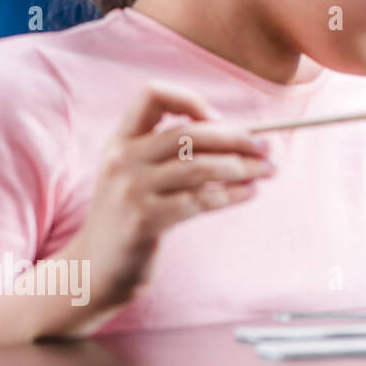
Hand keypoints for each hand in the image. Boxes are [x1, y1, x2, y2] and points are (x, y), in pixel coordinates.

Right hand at [50, 82, 275, 334]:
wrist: (96, 270)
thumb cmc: (133, 216)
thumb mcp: (139, 175)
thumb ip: (174, 153)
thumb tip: (244, 136)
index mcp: (120, 140)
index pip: (153, 95)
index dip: (191, 100)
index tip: (219, 120)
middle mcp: (122, 159)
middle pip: (189, 133)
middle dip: (237, 138)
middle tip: (268, 148)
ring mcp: (131, 190)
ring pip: (200, 168)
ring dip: (243, 168)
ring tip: (267, 171)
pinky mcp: (144, 221)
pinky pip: (200, 201)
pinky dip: (232, 195)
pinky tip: (249, 193)